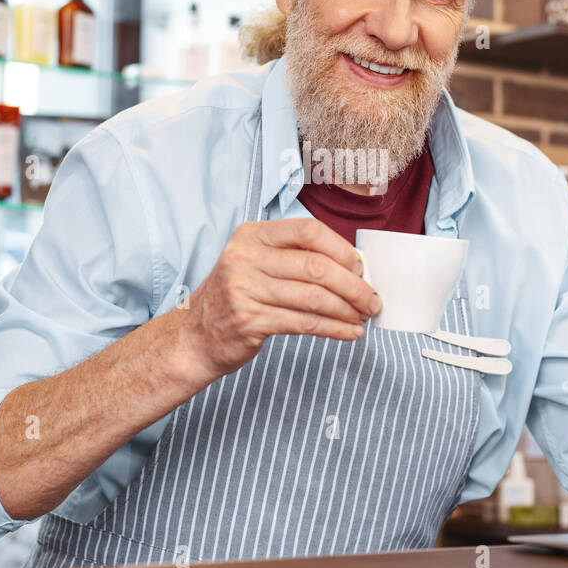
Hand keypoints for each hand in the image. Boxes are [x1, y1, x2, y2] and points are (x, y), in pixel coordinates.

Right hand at [179, 219, 380, 380]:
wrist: (196, 337)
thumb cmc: (238, 298)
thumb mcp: (256, 264)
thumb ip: (294, 257)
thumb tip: (354, 267)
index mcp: (251, 235)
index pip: (307, 231)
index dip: (341, 249)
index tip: (360, 268)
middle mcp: (244, 257)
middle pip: (315, 266)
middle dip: (353, 286)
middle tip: (372, 300)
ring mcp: (244, 289)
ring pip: (313, 297)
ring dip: (347, 310)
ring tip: (364, 318)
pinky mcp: (249, 321)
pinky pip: (304, 323)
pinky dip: (334, 329)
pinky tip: (349, 333)